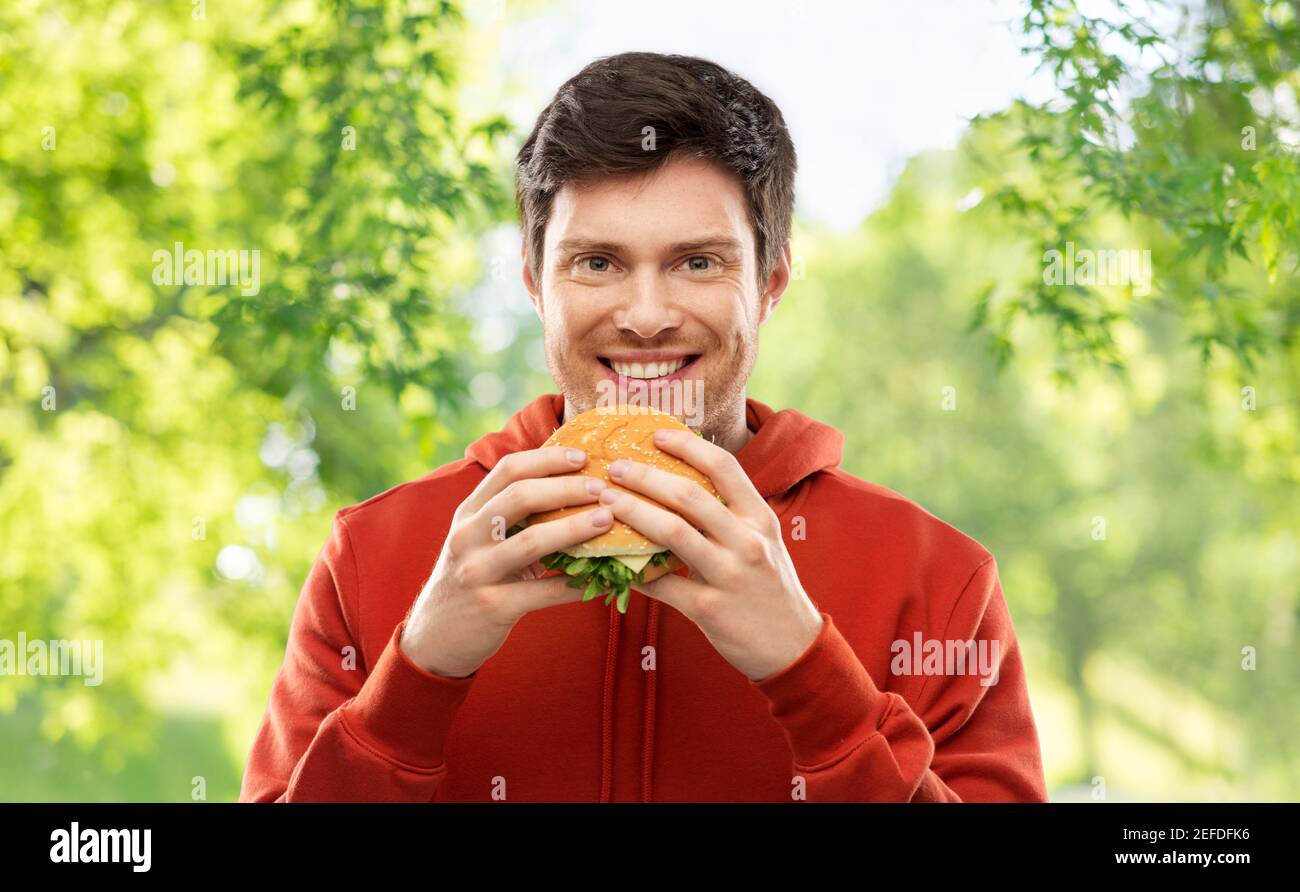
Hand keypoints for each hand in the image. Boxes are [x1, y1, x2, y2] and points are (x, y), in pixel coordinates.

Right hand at [399, 446, 612, 677]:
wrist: (435, 637)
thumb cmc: (471, 580)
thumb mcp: (478, 542)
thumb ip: (511, 518)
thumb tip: (574, 493)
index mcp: (468, 513)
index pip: (507, 470)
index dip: (548, 459)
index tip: (583, 457)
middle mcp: (467, 537)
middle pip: (520, 497)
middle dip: (566, 488)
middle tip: (601, 487)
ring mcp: (477, 572)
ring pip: (532, 541)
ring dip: (574, 528)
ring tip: (606, 520)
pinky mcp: (493, 606)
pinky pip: (543, 591)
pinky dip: (576, 584)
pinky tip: (602, 580)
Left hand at [596, 429, 823, 681]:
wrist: (794, 645)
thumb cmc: (771, 586)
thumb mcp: (763, 541)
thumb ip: (731, 514)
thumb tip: (680, 483)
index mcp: (760, 518)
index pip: (723, 467)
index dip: (687, 445)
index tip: (655, 435)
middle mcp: (747, 541)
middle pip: (688, 495)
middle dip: (645, 476)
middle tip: (614, 468)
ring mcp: (729, 575)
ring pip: (671, 532)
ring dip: (632, 512)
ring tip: (606, 501)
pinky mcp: (709, 609)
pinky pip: (661, 583)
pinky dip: (633, 569)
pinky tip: (611, 559)